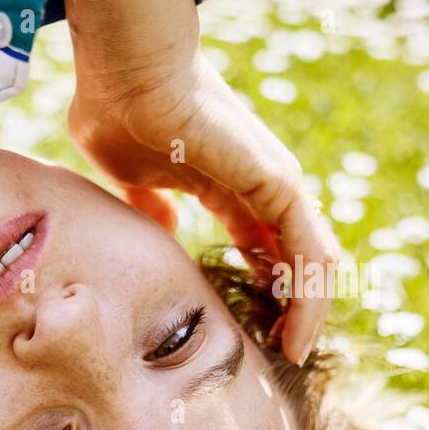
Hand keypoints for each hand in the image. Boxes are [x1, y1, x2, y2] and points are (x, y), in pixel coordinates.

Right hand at [67, 52, 339, 364]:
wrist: (126, 77)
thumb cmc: (118, 113)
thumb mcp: (129, 177)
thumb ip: (149, 205)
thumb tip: (161, 230)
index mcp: (225, 185)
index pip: (259, 244)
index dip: (259, 287)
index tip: (250, 331)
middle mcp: (259, 185)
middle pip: (293, 257)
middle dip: (291, 307)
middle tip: (282, 353)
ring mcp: (274, 184)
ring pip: (310, 260)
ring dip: (308, 310)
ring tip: (295, 352)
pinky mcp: (279, 185)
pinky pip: (309, 253)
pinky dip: (310, 296)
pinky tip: (299, 333)